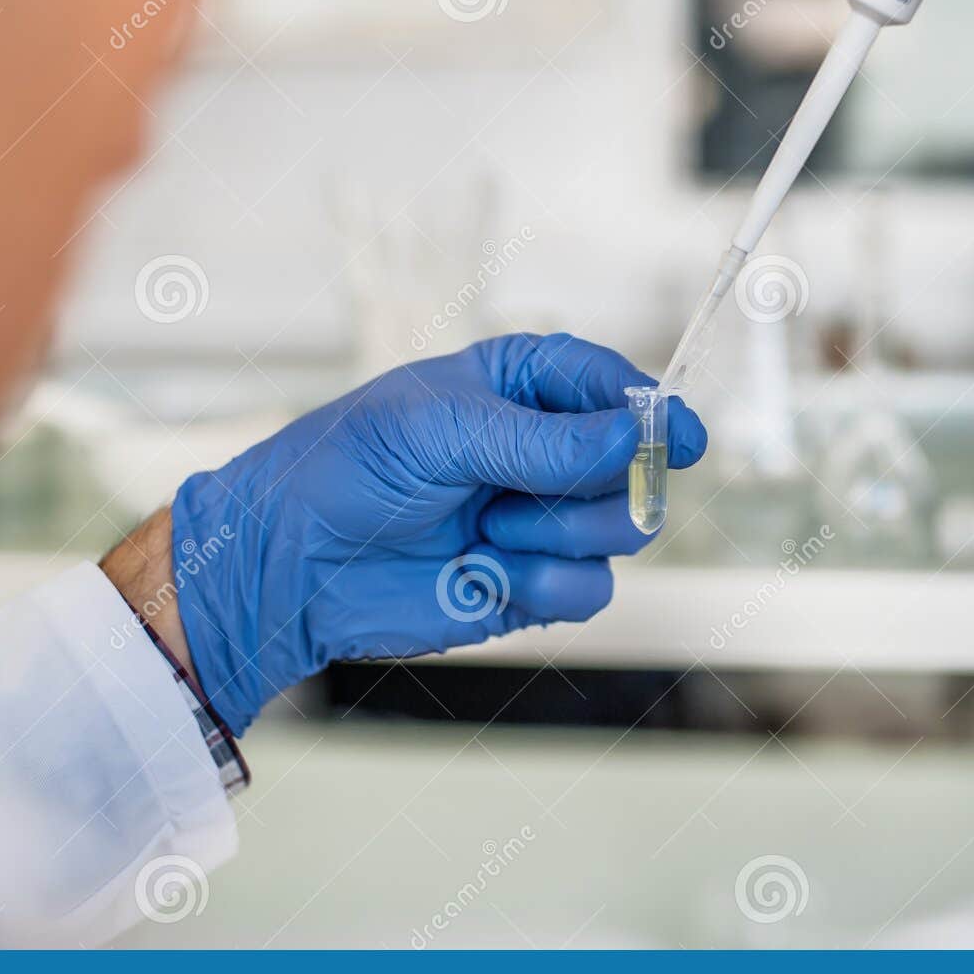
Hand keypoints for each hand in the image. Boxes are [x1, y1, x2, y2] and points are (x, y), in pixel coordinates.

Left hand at [164, 333, 707, 734]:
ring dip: (559, 535)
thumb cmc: (349, 468)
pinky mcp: (534, 584)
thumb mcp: (441, 430)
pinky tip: (482, 574)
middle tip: (523, 494)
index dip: (653, 409)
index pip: (611, 385)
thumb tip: (634, 436)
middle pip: (636, 465)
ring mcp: (543, 519)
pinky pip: (592, 589)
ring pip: (624, 530)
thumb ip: (543, 439)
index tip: (680, 439)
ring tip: (486, 531)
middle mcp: (545, 450)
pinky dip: (543, 585)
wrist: (292, 565)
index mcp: (521, 385)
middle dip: (593, 485)